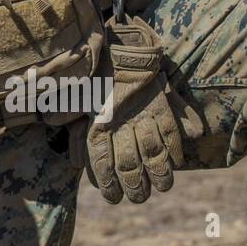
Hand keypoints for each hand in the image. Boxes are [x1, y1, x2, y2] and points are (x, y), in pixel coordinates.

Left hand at [68, 25, 203, 203]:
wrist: (120, 47)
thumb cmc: (95, 76)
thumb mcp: (76, 99)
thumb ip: (71, 126)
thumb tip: (71, 156)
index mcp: (97, 122)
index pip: (102, 161)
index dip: (108, 183)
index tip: (112, 198)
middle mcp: (120, 123)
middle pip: (130, 163)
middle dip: (135, 185)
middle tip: (138, 198)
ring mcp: (142, 114)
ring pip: (153, 152)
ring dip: (159, 174)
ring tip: (162, 187)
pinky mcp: (161, 104)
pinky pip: (170, 132)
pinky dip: (174, 149)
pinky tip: (175, 162)